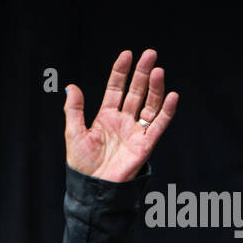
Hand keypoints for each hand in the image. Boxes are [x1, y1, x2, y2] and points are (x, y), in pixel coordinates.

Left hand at [63, 50, 178, 182]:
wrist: (93, 188)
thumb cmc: (82, 164)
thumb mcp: (74, 134)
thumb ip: (74, 110)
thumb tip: (71, 86)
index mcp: (106, 116)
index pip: (116, 88)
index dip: (121, 72)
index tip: (127, 55)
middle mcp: (123, 120)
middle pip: (136, 92)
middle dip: (142, 73)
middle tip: (150, 54)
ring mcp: (135, 131)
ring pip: (149, 105)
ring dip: (155, 88)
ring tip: (158, 71)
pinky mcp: (146, 144)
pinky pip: (159, 125)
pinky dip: (166, 111)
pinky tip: (171, 95)